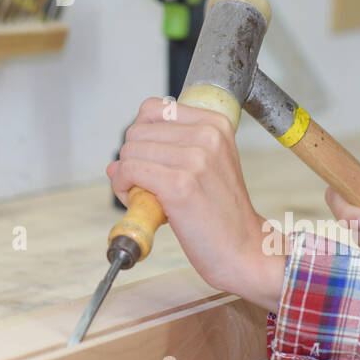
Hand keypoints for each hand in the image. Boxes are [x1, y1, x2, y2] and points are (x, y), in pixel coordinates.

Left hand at [105, 97, 285, 311]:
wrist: (244, 250)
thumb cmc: (223, 214)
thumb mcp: (204, 169)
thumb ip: (163, 155)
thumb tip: (114, 163)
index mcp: (216, 124)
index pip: (153, 109)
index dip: (141, 135)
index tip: (148, 157)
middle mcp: (207, 135)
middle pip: (137, 131)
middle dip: (131, 158)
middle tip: (144, 184)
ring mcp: (194, 159)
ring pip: (129, 151)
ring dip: (125, 176)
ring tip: (144, 196)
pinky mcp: (179, 184)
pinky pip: (129, 171)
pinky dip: (122, 187)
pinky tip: (136, 201)